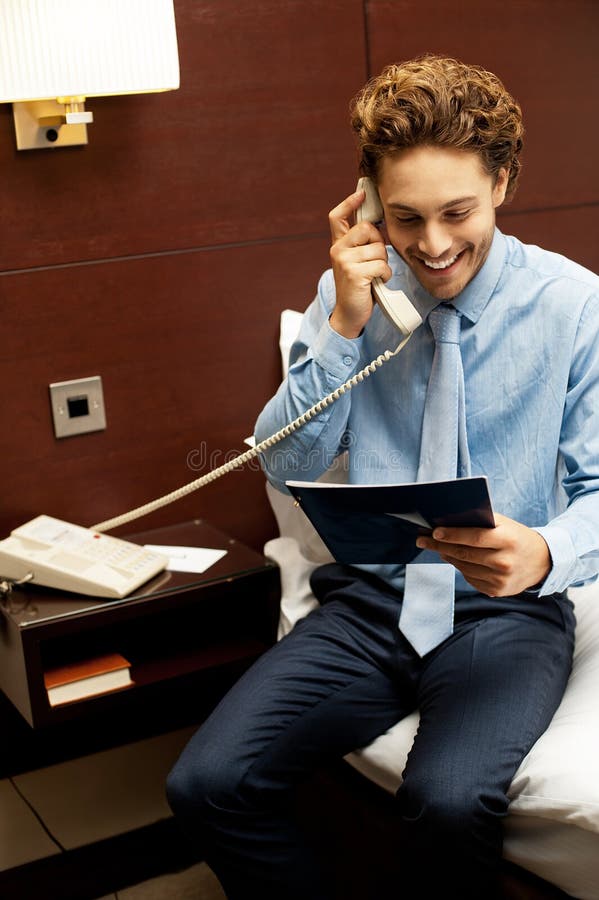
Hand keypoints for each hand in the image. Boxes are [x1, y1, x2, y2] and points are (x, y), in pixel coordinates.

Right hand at [328, 189, 391, 338]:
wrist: (349, 314)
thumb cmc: (359, 287)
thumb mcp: (357, 262)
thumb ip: (362, 244)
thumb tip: (378, 224)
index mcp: (338, 245)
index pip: (338, 217)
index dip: (349, 202)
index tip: (362, 193)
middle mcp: (337, 250)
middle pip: (367, 229)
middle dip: (379, 244)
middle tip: (374, 261)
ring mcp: (344, 261)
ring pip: (378, 249)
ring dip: (383, 263)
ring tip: (375, 275)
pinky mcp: (354, 273)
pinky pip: (381, 265)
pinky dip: (385, 275)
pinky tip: (377, 282)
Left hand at [416, 513, 551, 596]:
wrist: (542, 562)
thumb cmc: (517, 537)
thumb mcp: (505, 524)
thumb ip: (481, 522)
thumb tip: (448, 521)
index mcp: (508, 540)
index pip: (474, 537)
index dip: (452, 535)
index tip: (434, 532)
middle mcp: (504, 562)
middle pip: (465, 554)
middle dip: (440, 546)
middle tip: (422, 540)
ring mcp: (500, 580)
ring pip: (464, 567)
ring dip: (447, 556)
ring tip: (437, 547)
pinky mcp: (496, 591)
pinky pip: (470, 578)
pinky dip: (460, 568)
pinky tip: (455, 559)